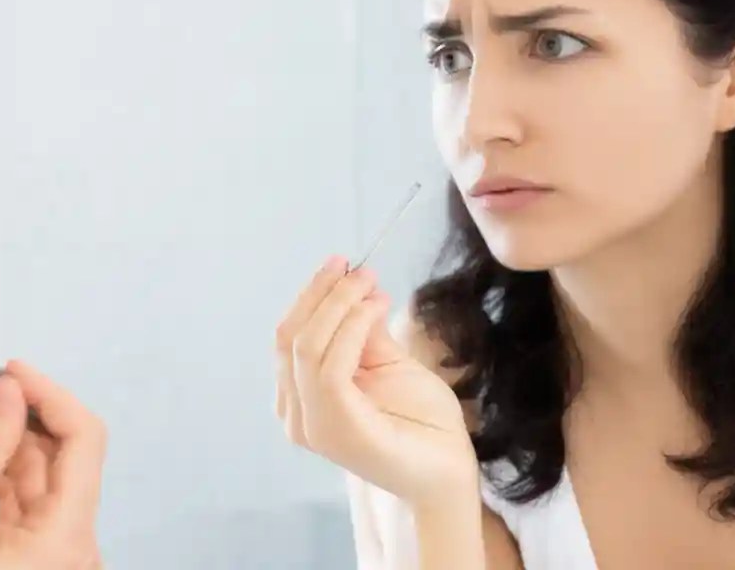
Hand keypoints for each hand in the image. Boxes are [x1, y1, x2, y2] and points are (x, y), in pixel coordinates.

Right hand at [0, 361, 106, 569]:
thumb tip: (8, 390)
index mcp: (69, 537)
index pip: (84, 438)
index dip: (48, 394)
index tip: (7, 370)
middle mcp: (73, 546)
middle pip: (53, 456)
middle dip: (5, 418)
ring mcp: (52, 558)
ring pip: (27, 480)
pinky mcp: (29, 565)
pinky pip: (14, 508)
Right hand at [275, 256, 478, 509]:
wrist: (445, 472)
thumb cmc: (419, 421)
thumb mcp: (386, 362)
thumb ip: (361, 332)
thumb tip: (353, 287)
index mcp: (300, 397)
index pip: (289, 336)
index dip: (312, 296)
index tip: (342, 264)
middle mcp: (296, 414)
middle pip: (290, 337)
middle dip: (322, 294)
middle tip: (358, 268)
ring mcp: (312, 425)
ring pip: (306, 347)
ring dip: (338, 305)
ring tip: (371, 284)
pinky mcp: (336, 429)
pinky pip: (330, 368)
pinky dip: (350, 328)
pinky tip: (375, 309)